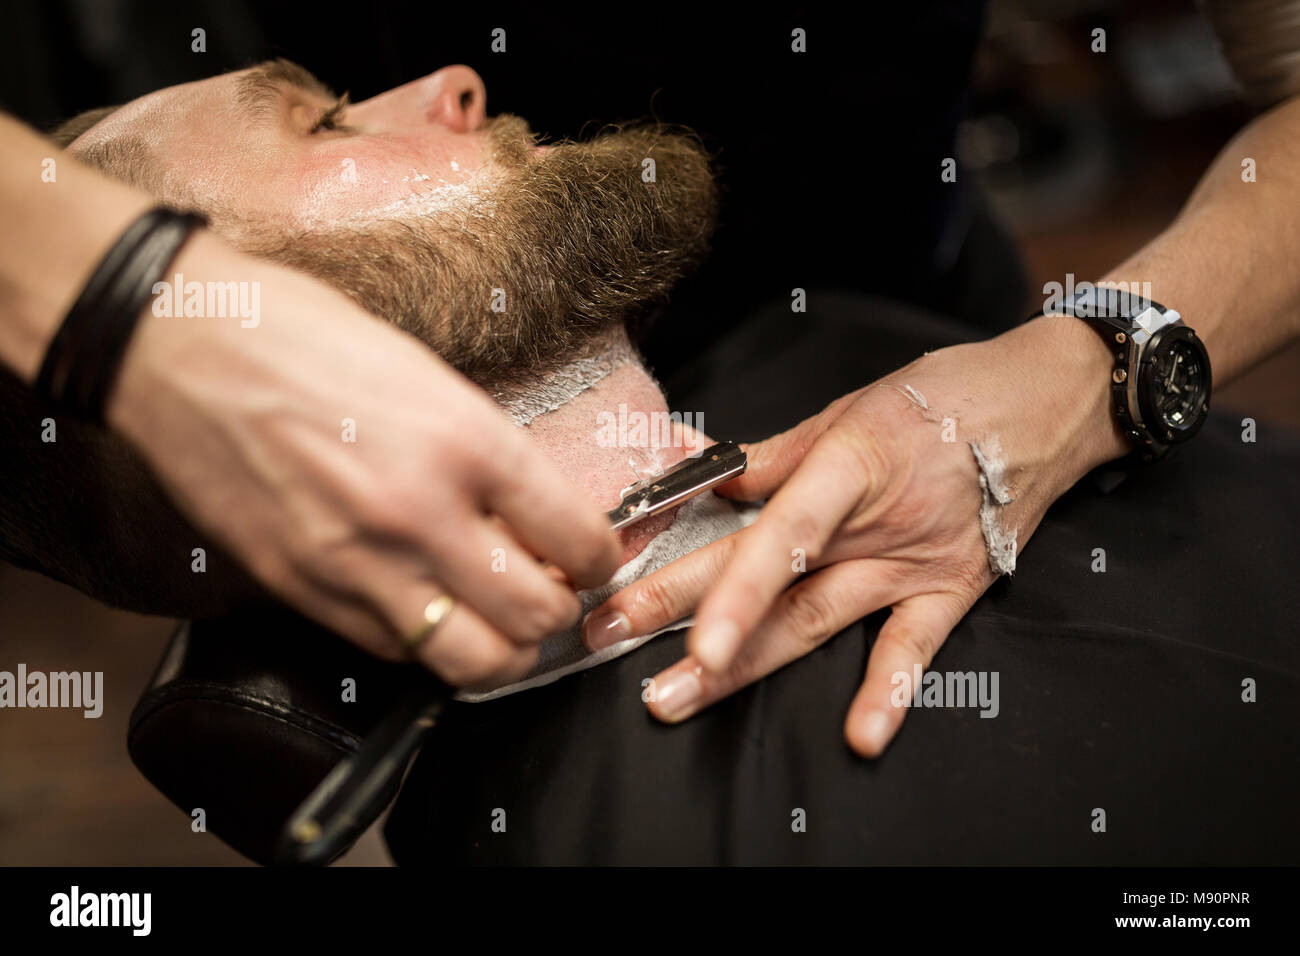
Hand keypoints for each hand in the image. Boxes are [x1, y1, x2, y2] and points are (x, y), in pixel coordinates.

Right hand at [108, 232, 619, 688]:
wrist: (179, 346)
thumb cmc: (299, 337)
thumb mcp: (425, 373)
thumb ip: (485, 450)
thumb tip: (534, 510)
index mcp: (465, 440)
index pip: (576, 536)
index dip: (600, 557)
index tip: (594, 556)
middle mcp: (420, 511)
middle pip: (537, 617)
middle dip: (561, 611)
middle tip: (552, 589)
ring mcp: (359, 561)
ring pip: (473, 661)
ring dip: (502, 650)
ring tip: (496, 618)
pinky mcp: (304, 590)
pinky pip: (395, 652)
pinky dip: (426, 644)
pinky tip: (423, 607)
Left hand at [585, 316, 1126, 753]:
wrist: (1048, 404)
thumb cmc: (947, 395)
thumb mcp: (854, 405)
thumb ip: (779, 452)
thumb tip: (712, 478)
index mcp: (849, 465)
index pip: (773, 533)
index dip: (715, 581)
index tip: (648, 612)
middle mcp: (878, 523)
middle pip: (774, 584)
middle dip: (687, 619)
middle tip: (615, 647)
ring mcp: (915, 563)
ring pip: (817, 624)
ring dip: (745, 666)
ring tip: (678, 697)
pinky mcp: (952, 590)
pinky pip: (915, 647)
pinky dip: (889, 692)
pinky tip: (861, 736)